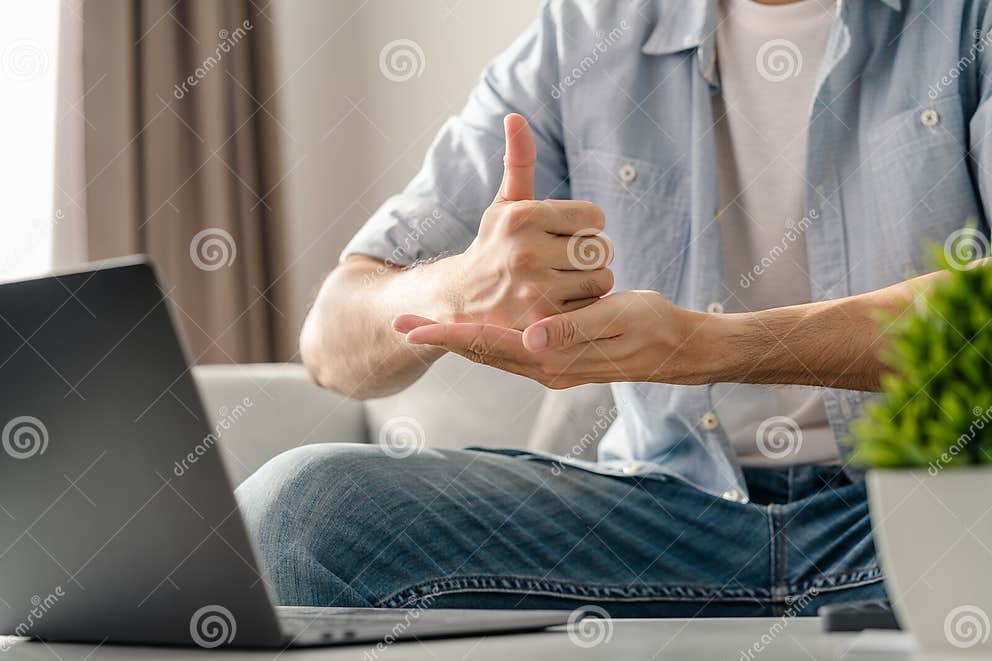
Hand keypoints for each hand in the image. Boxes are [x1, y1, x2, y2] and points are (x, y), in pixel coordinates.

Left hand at [395, 291, 722, 388]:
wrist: (677, 349)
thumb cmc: (652, 326)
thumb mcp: (617, 319)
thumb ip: (573, 329)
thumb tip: (531, 338)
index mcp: (555, 358)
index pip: (490, 344)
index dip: (449, 333)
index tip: (413, 327)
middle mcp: (546, 369)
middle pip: (482, 353)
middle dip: (442, 338)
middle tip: (402, 323)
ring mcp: (551, 369)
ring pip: (492, 355)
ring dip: (458, 341)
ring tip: (426, 327)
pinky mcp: (559, 362)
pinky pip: (509, 354)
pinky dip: (484, 342)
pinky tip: (473, 331)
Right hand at [439, 113, 613, 328]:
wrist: (460, 302)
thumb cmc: (493, 246)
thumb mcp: (504, 204)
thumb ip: (518, 161)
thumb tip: (515, 116)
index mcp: (523, 216)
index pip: (595, 216)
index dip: (585, 226)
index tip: (564, 235)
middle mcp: (527, 251)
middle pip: (602, 249)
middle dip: (589, 255)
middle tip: (563, 262)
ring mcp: (535, 288)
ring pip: (601, 279)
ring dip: (589, 282)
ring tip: (561, 282)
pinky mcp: (543, 320)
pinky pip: (591, 307)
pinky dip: (582, 307)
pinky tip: (559, 304)